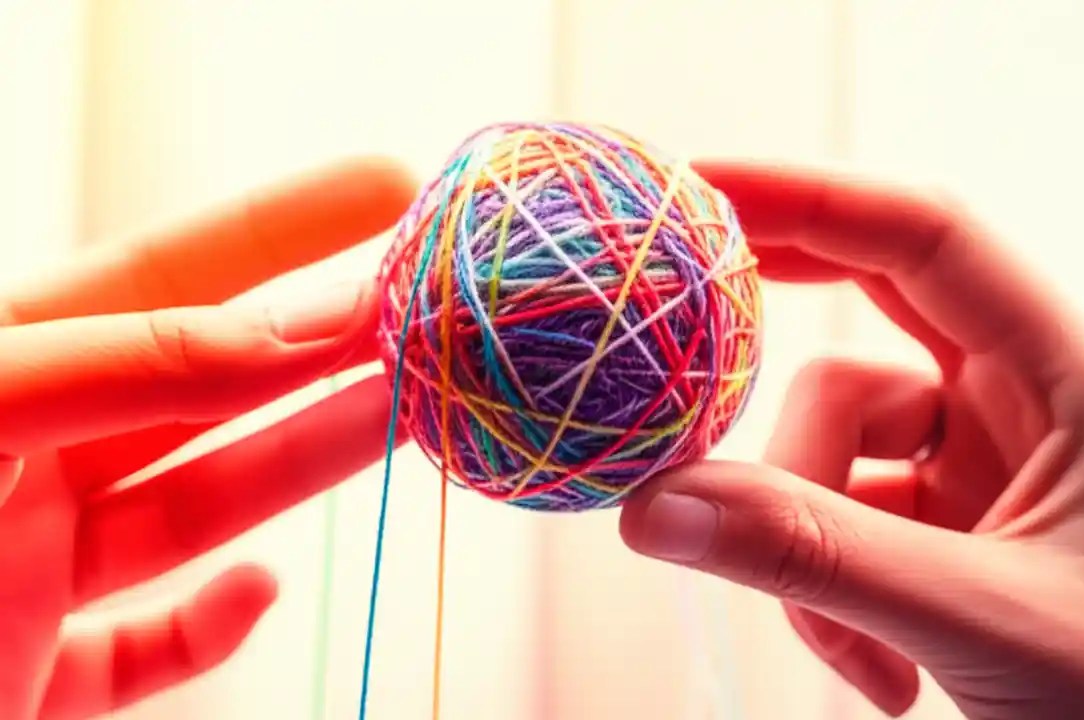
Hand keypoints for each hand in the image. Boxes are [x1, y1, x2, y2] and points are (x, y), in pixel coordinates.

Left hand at [0, 160, 414, 719]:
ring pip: (198, 508)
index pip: (163, 273)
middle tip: (433, 308)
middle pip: (205, 389)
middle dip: (326, 343)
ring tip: (408, 413)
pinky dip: (214, 624)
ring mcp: (24, 576)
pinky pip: (141, 650)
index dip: (282, 225)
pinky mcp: (37, 682)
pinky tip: (259, 588)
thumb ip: (121, 360)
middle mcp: (13, 462)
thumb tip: (289, 329)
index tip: (391, 186)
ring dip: (305, 462)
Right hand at [620, 163, 1083, 717]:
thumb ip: (817, 557)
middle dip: (771, 336)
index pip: (926, 238)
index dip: (807, 196)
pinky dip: (822, 598)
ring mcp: (971, 469)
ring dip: (804, 548)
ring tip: (859, 654)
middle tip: (676, 324)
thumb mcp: (981, 617)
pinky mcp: (933, 535)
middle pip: (864, 316)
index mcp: (1068, 374)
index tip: (697, 188)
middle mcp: (1018, 401)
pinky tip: (879, 676)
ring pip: (825, 447)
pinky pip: (828, 525)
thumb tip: (656, 504)